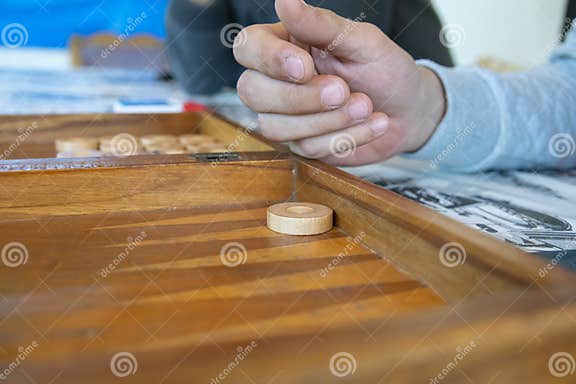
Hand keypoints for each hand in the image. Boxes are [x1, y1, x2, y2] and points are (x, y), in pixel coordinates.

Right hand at [234, 0, 445, 165]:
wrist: (408, 111)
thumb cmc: (383, 69)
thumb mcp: (362, 41)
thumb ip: (322, 25)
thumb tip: (285, 0)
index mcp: (284, 45)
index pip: (248, 48)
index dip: (270, 60)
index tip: (306, 67)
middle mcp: (276, 81)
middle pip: (252, 91)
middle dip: (301, 97)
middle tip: (343, 90)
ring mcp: (285, 117)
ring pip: (276, 127)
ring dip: (327, 121)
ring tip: (366, 106)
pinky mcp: (301, 144)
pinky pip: (307, 148)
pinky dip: (345, 137)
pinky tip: (372, 123)